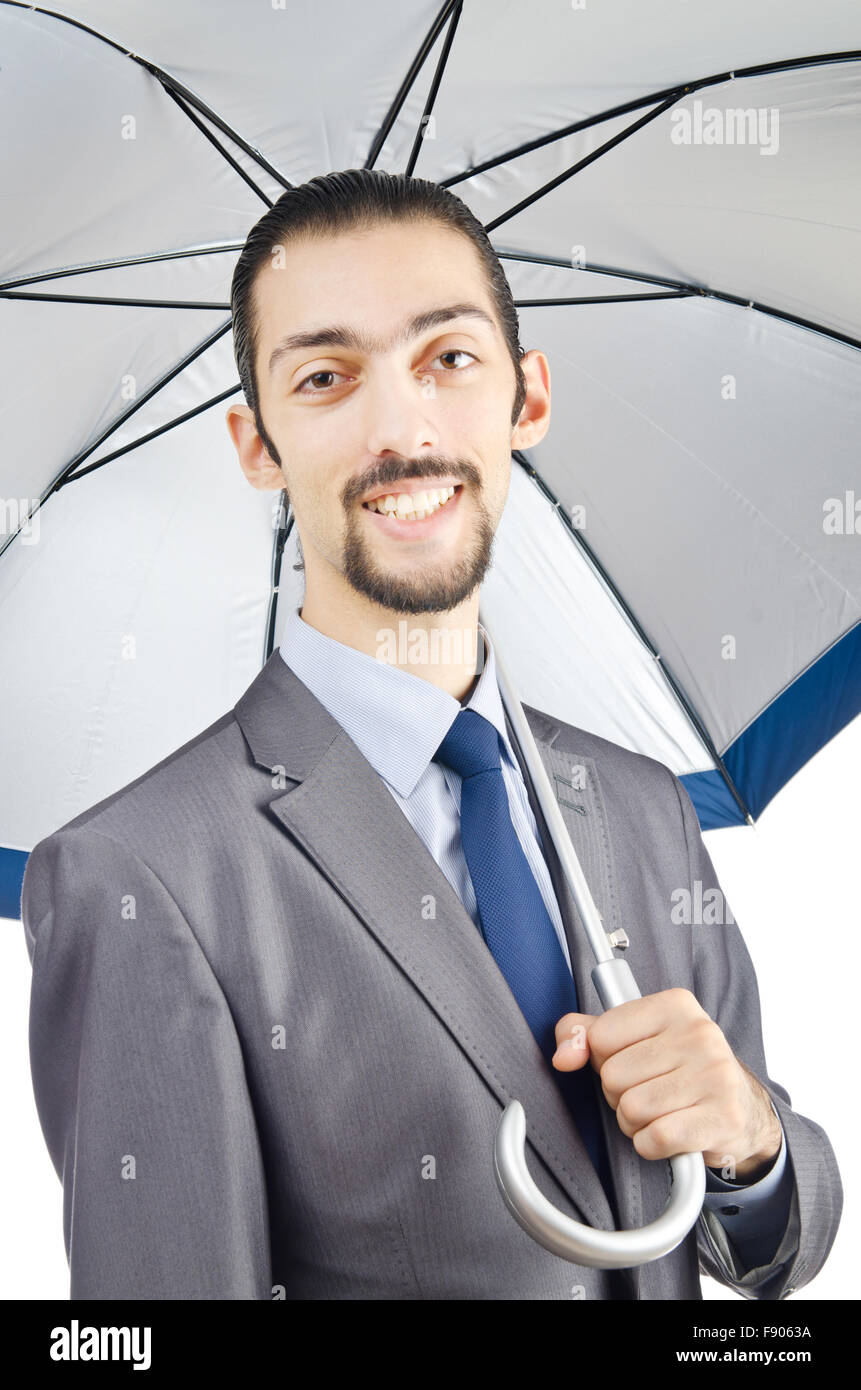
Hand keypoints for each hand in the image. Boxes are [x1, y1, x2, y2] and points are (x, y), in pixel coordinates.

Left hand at [552, 987, 781, 1179]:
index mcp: (674, 1005)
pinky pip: (654, 1138)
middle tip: (649, 1092)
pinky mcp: (722, 1117)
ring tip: (660, 1112)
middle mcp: (699, 1033)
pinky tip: (670, 1133)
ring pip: (631, 1109)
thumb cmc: (679, 1069)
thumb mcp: (632, 1038)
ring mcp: (715, 1075)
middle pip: (613, 1076)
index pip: (601, 1036)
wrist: (743, 1110)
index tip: (631, 1062)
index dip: (604, 1059)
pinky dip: (651, 1145)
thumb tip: (563, 1056)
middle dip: (619, 1095)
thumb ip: (585, 1034)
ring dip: (634, 1122)